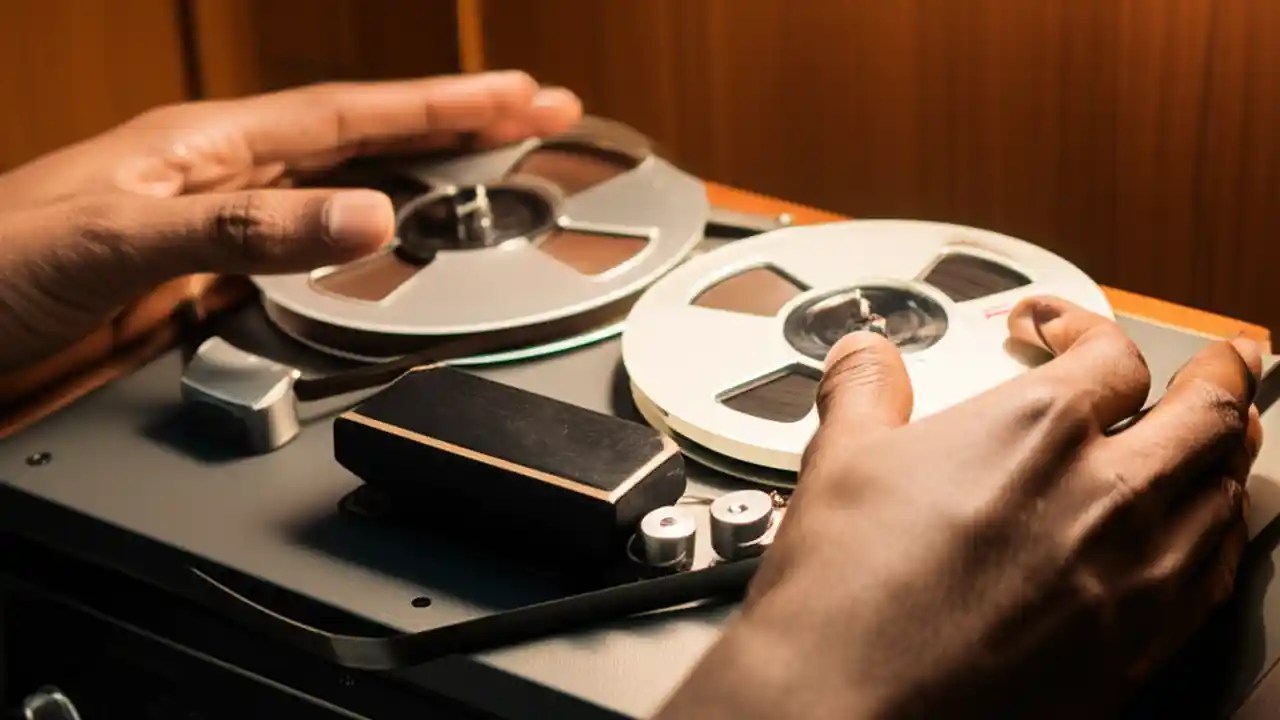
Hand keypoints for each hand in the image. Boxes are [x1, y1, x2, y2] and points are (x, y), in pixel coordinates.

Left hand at [0, 71, 580, 370]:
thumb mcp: (117, 238)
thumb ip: (246, 229)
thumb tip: (370, 218)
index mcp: (207, 145)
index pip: (353, 113)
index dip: (445, 103)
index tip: (522, 95)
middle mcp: (221, 180)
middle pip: (366, 140)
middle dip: (457, 126)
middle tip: (539, 117)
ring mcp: (215, 235)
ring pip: (345, 194)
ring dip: (421, 181)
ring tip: (490, 174)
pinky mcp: (201, 291)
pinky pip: (310, 259)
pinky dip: (367, 253)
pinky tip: (390, 256)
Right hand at [657, 296, 1261, 718]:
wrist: (855, 704)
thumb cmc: (847, 592)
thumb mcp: (841, 460)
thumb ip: (865, 388)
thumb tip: (866, 357)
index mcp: (1037, 430)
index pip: (1108, 352)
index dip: (1085, 324)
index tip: (1058, 330)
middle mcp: (1107, 495)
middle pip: (1208, 412)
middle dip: (1220, 375)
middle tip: (1223, 359)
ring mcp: (1134, 575)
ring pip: (1224, 492)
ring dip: (1226, 452)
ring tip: (1219, 438)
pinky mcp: (1140, 647)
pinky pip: (1215, 573)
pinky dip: (1219, 534)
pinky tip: (1202, 533)